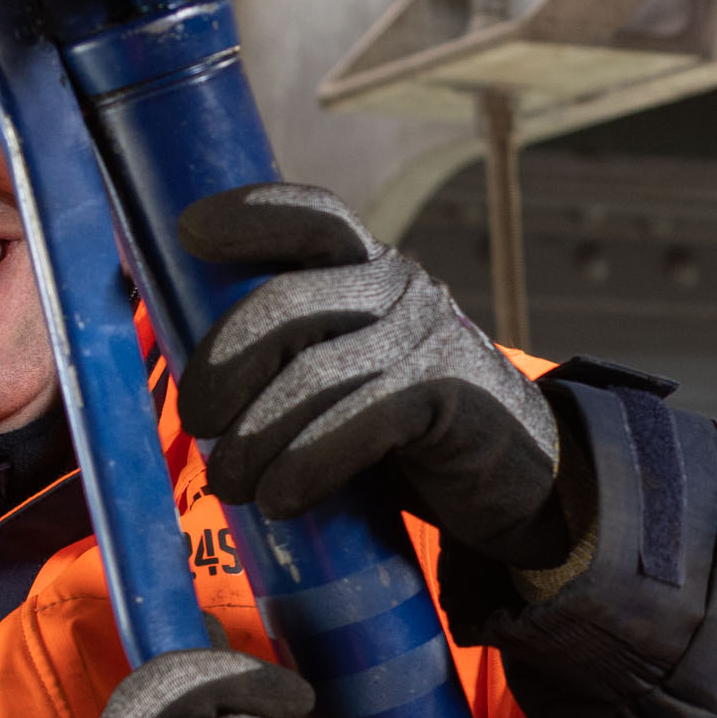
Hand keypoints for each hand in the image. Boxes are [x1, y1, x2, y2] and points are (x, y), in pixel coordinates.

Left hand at [174, 182, 565, 557]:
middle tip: (194, 421)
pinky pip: (354, 424)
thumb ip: (305, 355)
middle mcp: (402, 288)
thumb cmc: (418, 435)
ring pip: (311, 374)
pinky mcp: (449, 395)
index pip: (312, 217)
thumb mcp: (360, 374)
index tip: (189, 234)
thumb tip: (196, 382)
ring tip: (230, 483)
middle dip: (223, 364)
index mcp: (375, 270)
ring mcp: (428, 337)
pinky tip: (280, 501)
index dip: (250, 215)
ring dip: (254, 438)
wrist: (527, 485)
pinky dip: (303, 468)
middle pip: (287, 302)